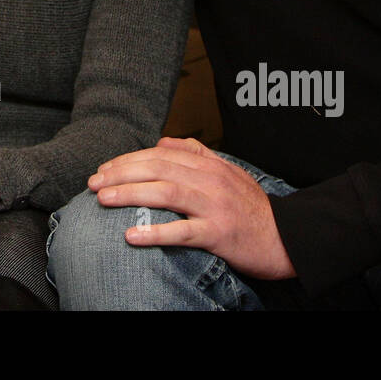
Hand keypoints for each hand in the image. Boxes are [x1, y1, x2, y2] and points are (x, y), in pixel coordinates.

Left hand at [88, 136, 295, 280]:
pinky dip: (155, 233)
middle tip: (93, 183)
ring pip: (165, 193)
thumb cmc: (252, 207)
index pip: (160, 154)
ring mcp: (214, 206)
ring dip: (129, 194)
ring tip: (102, 199)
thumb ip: (196, 152)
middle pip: (157, 168)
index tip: (104, 168)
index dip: (128, 160)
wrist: (287, 237)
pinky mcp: (219, 233)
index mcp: (209, 164)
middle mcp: (210, 180)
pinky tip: (131, 235)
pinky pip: (182, 231)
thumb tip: (163, 141)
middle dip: (120, 173)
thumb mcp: (228, 171)